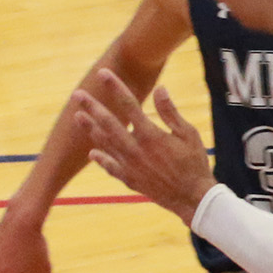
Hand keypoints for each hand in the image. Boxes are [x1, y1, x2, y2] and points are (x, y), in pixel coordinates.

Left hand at [75, 70, 215, 222]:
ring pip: (105, 143)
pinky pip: (110, 167)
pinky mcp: (130, 179)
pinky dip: (101, 159)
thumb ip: (170, 112)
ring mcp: (130, 165)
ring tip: (78, 116)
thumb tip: (160, 89)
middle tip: (77, 94)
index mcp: (150, 135)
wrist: (192, 198)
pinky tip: (92, 153)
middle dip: (92, 106)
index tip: (103, 73)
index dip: (115, 87)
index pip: (129, 104)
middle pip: (108, 123)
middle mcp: (135, 149)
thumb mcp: (188, 134)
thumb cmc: (194, 163)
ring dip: (90, 129)